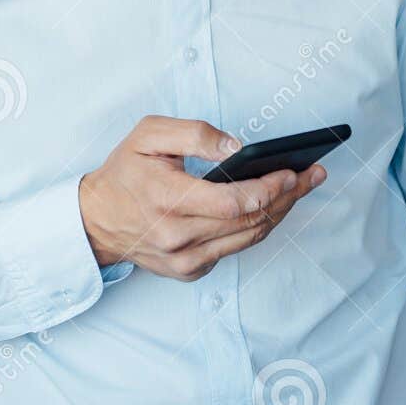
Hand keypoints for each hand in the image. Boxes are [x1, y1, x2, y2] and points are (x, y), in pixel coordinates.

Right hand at [78, 116, 325, 281]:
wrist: (94, 220)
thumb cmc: (124, 173)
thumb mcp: (148, 135)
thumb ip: (193, 134)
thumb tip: (236, 148)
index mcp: (168, 200)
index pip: (234, 203)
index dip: (270, 188)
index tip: (294, 171)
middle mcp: (178, 237)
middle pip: (250, 221)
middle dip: (287, 196)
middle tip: (312, 176)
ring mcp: (185, 260)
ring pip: (248, 238)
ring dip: (279, 212)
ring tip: (300, 188)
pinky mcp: (189, 271)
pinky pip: (234, 249)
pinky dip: (256, 227)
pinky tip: (271, 207)